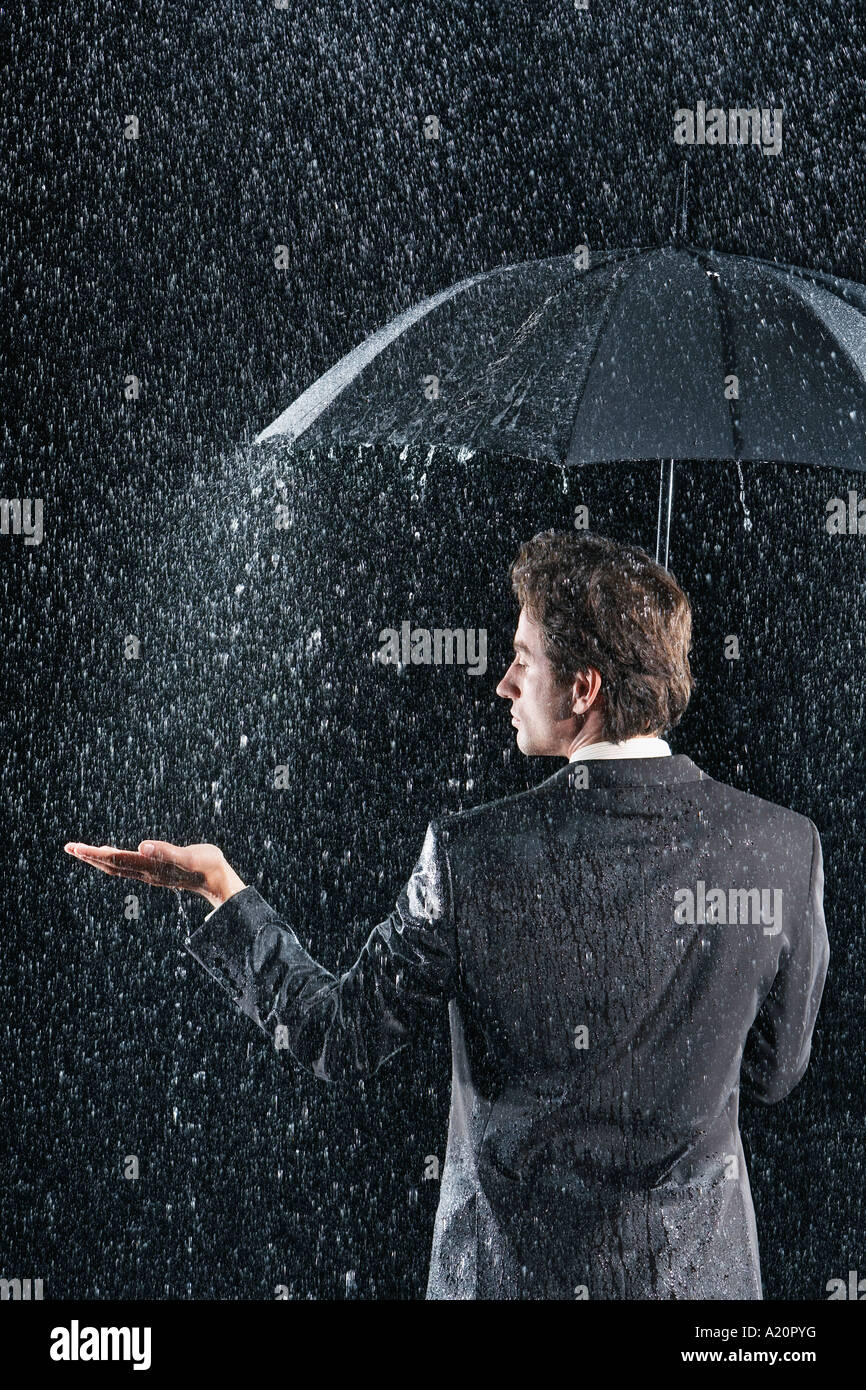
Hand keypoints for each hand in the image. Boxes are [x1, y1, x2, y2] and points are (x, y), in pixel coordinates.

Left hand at [63, 839, 246, 908]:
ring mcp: (149, 873)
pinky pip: (127, 866)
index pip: (115, 859)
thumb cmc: (208, 865)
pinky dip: (113, 858)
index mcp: (150, 866)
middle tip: (69, 847)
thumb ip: (167, 852)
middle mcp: (146, 872)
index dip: (94, 853)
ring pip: (117, 867)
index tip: (75, 847)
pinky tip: (111, 853)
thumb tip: (142, 845)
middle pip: (110, 865)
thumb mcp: (190, 856)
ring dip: (98, 858)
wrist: (219, 881)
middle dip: (89, 856)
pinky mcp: (155, 871)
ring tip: (81, 850)